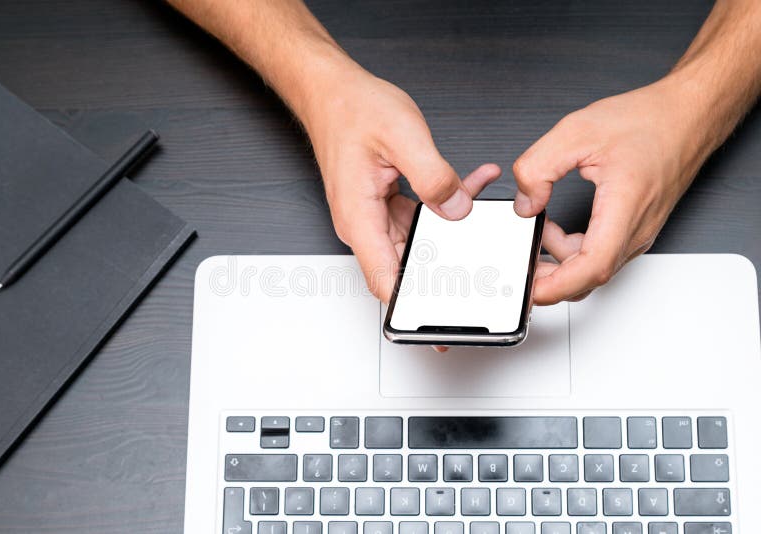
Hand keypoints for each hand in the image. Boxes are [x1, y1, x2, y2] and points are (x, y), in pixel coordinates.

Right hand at [301, 65, 500, 301]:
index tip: (439, 319)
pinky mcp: (383, 205)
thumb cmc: (352, 109)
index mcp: (359, 219)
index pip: (385, 281)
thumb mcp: (404, 137)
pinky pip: (419, 217)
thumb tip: (457, 210)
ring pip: (419, 240)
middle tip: (478, 264)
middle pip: (406, 266)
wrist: (331, 92)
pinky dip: (444, 204)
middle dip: (445, 266)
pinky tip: (468, 185)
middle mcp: (364, 224)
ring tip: (477, 202)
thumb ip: (435, 177)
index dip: (412, 307)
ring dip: (450, 227)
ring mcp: (373, 216)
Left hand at [513, 79, 707, 304]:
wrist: (687, 114)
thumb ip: (539, 168)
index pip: (592, 267)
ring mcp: (638, 233)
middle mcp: (636, 229)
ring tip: (539, 229)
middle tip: (521, 263)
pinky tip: (556, 229)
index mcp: (625, 207)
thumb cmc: (648, 120)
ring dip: (560, 260)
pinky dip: (573, 251)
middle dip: (550, 278)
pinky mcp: (635, 230)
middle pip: (590, 277)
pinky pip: (601, 255)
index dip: (558, 286)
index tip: (531, 290)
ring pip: (594, 269)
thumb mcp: (576, 131)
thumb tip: (526, 204)